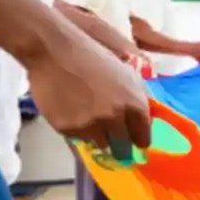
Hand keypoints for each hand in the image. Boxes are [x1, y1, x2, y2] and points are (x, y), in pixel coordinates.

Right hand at [26, 30, 150, 153]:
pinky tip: (72, 111)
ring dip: (99, 136)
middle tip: (118, 144)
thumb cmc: (93, 58)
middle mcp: (115, 118)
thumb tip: (144, 121)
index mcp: (134, 104)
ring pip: (100, 144)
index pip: (143, 136)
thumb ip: (138, 99)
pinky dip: (78, 129)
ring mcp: (91, 125)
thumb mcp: (127, 74)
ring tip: (89, 118)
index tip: (137, 143)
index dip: (140, 140)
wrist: (55, 52)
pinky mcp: (68, 129)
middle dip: (122, 147)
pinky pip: (78, 137)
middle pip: (123, 147)